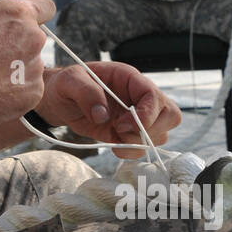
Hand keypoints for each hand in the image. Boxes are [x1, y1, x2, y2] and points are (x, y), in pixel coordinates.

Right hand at [0, 0, 54, 131]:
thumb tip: (3, 23)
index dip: (37, 15)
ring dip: (17, 69)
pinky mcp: (35, 91)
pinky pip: (29, 86)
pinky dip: (16, 90)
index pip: (45, 6)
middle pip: (36, 38)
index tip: (29, 23)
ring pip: (32, 64)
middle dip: (21, 45)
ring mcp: (36, 66)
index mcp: (16, 14)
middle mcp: (33, 37)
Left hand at [37, 63, 181, 159]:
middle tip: (121, 131)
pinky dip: (132, 152)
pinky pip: (144, 147)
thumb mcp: (70, 81)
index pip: (155, 96)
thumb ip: (85, 92)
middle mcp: (140, 98)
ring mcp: (138, 117)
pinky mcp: (130, 133)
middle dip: (150, 130)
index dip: (145, 114)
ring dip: (140, 143)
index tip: (121, 125)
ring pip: (161, 134)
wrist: (60, 100)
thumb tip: (102, 115)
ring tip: (115, 137)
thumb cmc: (66, 84)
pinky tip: (114, 146)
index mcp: (130, 79)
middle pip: (170, 115)